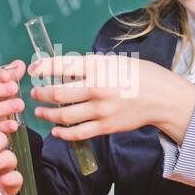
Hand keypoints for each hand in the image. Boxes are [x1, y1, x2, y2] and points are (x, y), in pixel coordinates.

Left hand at [28, 54, 194, 143]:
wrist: (162, 97)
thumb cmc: (137, 75)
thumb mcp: (112, 61)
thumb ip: (87, 67)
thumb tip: (61, 72)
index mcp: (97, 67)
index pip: (61, 66)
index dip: (42, 68)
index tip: (32, 71)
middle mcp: (97, 88)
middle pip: (57, 93)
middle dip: (40, 93)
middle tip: (33, 93)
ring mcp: (101, 110)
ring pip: (64, 115)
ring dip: (47, 114)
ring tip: (39, 112)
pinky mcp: (106, 127)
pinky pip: (78, 133)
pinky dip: (63, 133)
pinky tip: (56, 130)